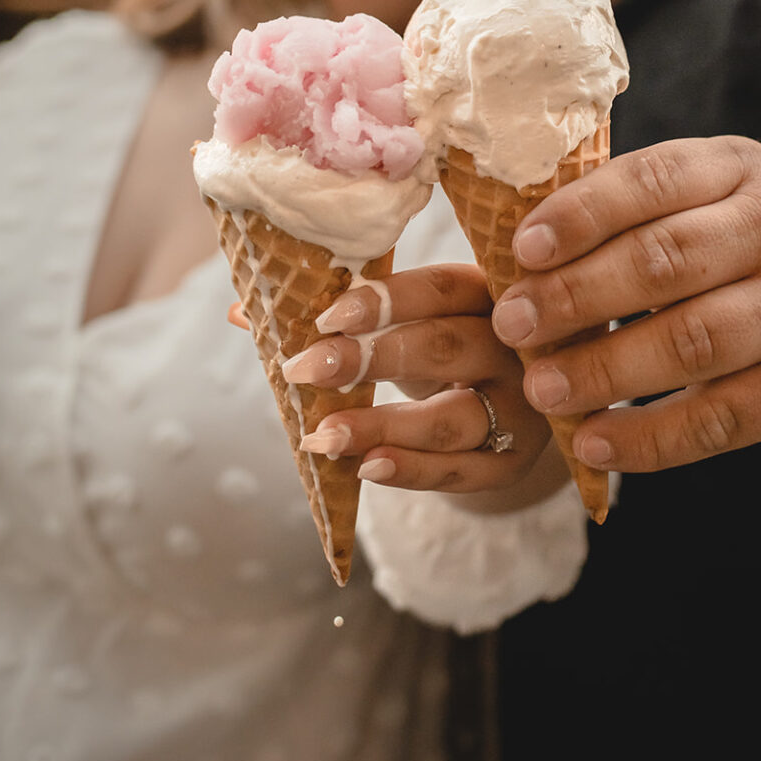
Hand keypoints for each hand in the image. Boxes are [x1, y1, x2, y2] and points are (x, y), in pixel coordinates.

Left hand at [280, 263, 550, 493]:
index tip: (324, 318)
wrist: (511, 398)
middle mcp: (512, 344)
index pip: (439, 288)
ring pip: (454, 417)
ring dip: (383, 426)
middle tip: (304, 371)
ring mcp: (520, 406)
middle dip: (370, 360)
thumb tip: (240, 313)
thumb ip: (332, 318)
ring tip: (323, 435)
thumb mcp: (403, 321)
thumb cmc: (439, 343)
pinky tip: (366, 467)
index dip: (384, 301)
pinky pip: (462, 471)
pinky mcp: (513, 461)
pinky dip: (412, 471)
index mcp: (485, 290)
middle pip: (445, 347)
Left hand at [489, 135, 760, 474]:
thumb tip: (518, 251)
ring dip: (604, 370)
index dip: (582, 214)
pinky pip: (719, 418)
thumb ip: (634, 209)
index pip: (653, 180)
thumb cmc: (749, 238)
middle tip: (511, 324)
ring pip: (690, 342)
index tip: (520, 248)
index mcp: (738, 167)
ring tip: (542, 389)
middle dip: (576, 296)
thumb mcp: (712, 192)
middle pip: (664, 262)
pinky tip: (595, 441)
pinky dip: (650, 436)